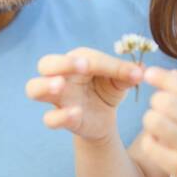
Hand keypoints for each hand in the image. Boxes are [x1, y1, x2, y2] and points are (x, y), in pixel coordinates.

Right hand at [26, 47, 145, 142]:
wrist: (104, 118)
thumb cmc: (107, 89)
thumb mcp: (120, 80)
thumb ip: (128, 73)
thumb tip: (142, 70)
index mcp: (75, 61)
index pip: (82, 57)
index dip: (99, 62)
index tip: (120, 70)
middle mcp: (61, 76)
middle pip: (45, 64)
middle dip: (60, 64)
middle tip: (81, 67)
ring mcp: (57, 98)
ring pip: (34, 89)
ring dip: (45, 86)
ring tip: (59, 86)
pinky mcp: (60, 119)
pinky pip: (49, 118)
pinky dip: (60, 116)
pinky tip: (76, 114)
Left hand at [139, 66, 176, 176]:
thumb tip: (166, 74)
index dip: (162, 78)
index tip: (149, 73)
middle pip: (166, 102)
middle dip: (156, 101)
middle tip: (160, 108)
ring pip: (154, 121)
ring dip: (150, 119)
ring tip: (158, 125)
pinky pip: (150, 145)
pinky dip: (149, 140)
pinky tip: (158, 143)